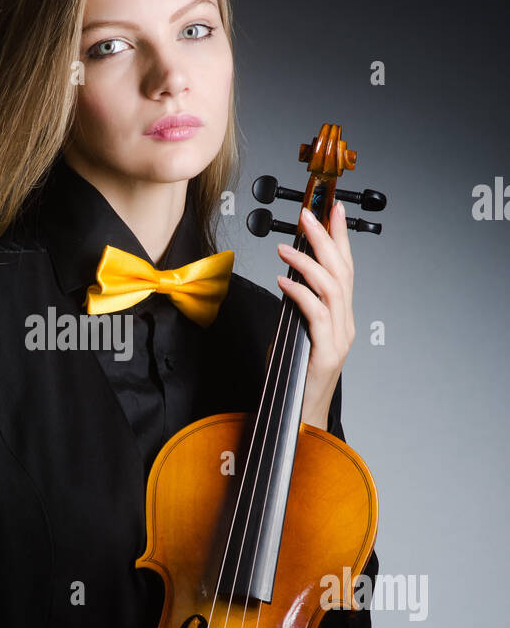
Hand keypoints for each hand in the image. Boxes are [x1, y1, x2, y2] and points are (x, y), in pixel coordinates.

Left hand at [276, 201, 354, 430]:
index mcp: (340, 317)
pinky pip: (315, 315)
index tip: (333, 209)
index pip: (344, 269)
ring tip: (286, 245)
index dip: (340, 238)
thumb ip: (296, 309)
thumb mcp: (294, 333)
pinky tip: (283, 281)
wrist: (300, 418)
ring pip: (332, 290)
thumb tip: (287, 282)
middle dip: (326, 239)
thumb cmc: (294, 377)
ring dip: (308, 262)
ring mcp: (339, 339)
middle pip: (342, 272)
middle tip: (309, 214)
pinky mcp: (326, 354)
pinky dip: (299, 294)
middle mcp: (345, 325)